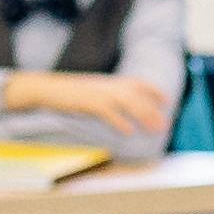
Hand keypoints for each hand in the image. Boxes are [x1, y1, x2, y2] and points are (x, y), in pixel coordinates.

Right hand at [2, 69, 173, 135]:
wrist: (47, 88)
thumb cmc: (68, 92)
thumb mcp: (91, 89)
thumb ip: (107, 94)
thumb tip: (121, 104)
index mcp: (109, 81)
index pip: (137, 82)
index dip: (153, 91)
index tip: (166, 101)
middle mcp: (107, 85)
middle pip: (137, 96)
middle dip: (153, 110)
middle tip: (164, 124)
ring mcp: (98, 93)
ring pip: (128, 103)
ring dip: (144, 116)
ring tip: (155, 129)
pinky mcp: (87, 102)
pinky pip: (108, 112)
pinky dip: (120, 121)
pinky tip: (129, 131)